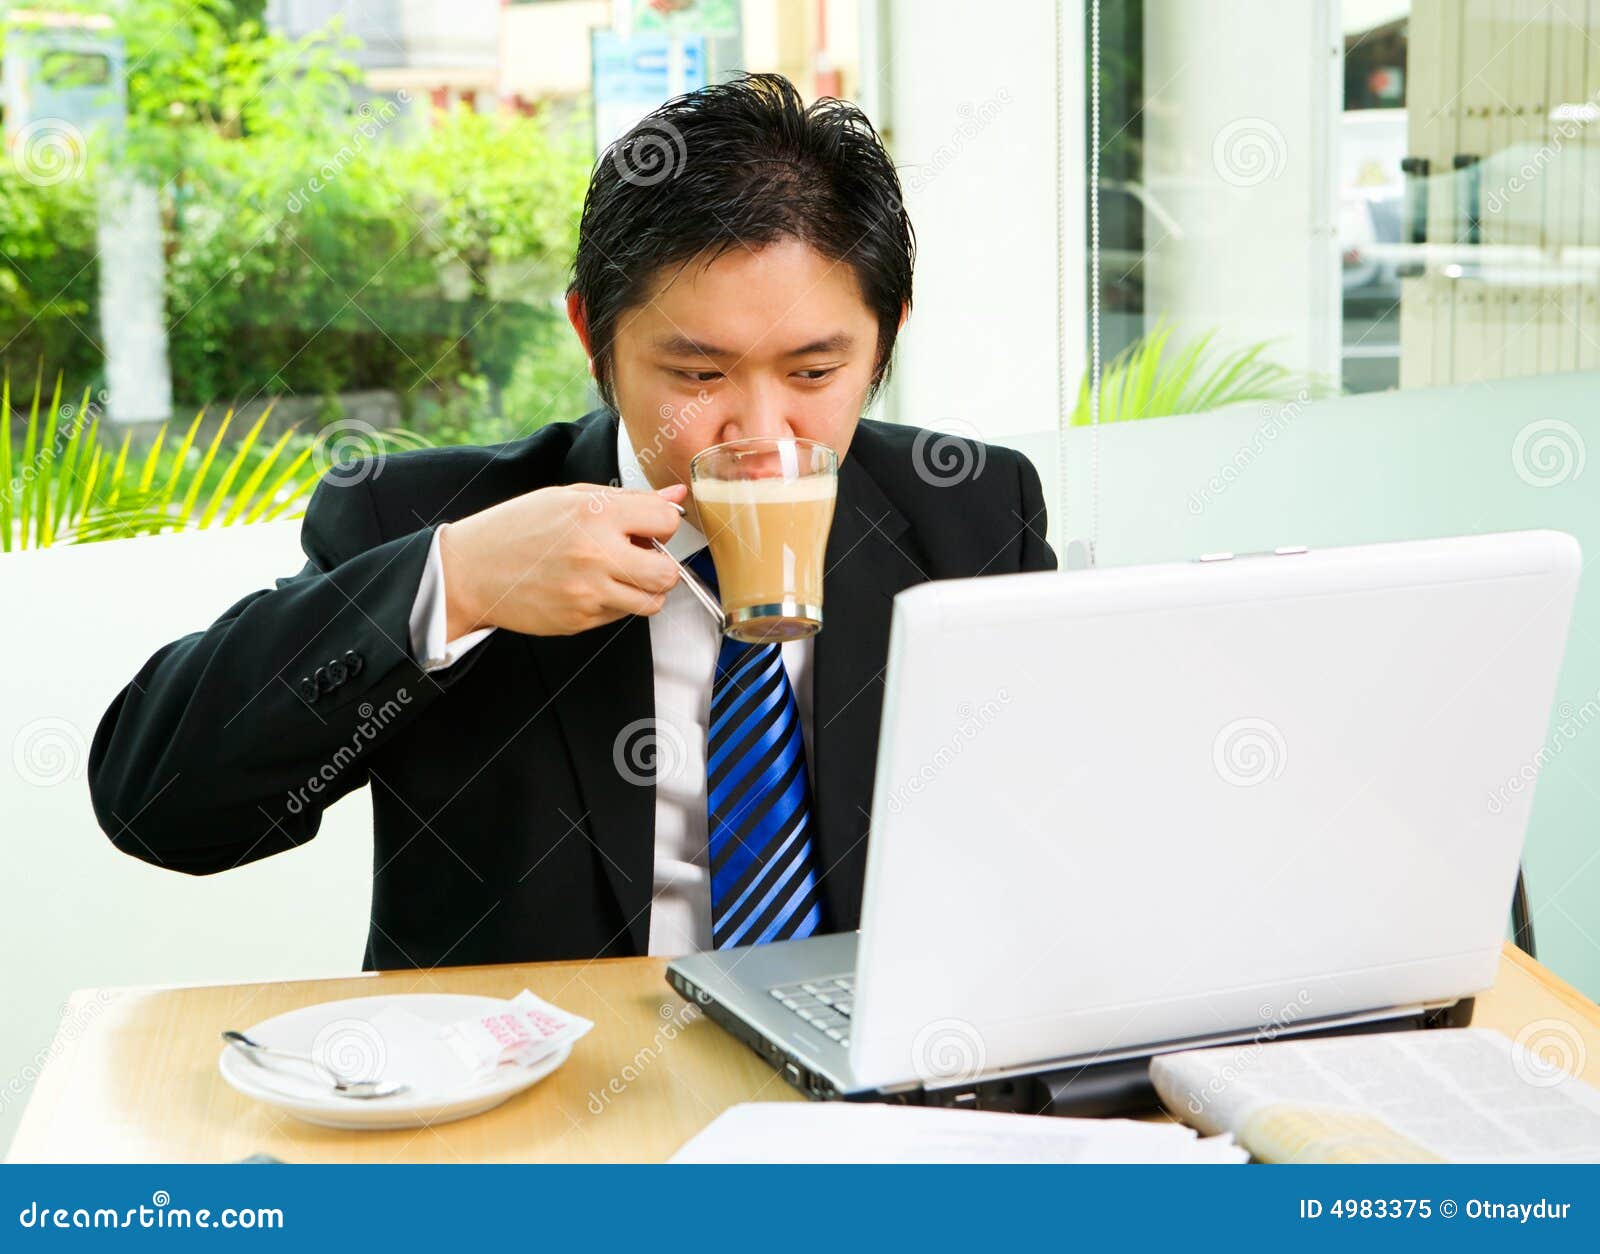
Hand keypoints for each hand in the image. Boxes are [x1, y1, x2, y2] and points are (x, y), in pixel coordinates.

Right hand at [439, 483, 686, 636]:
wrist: (471, 570)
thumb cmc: (519, 527)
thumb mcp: (569, 498)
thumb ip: (628, 498)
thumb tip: (677, 495)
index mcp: (595, 514)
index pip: (666, 520)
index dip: (662, 522)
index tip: (648, 525)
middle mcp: (596, 555)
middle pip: (669, 573)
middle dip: (663, 564)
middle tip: (642, 556)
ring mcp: (589, 593)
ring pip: (652, 602)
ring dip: (644, 588)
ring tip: (619, 574)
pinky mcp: (580, 620)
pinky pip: (621, 616)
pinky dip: (615, 603)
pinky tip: (590, 587)